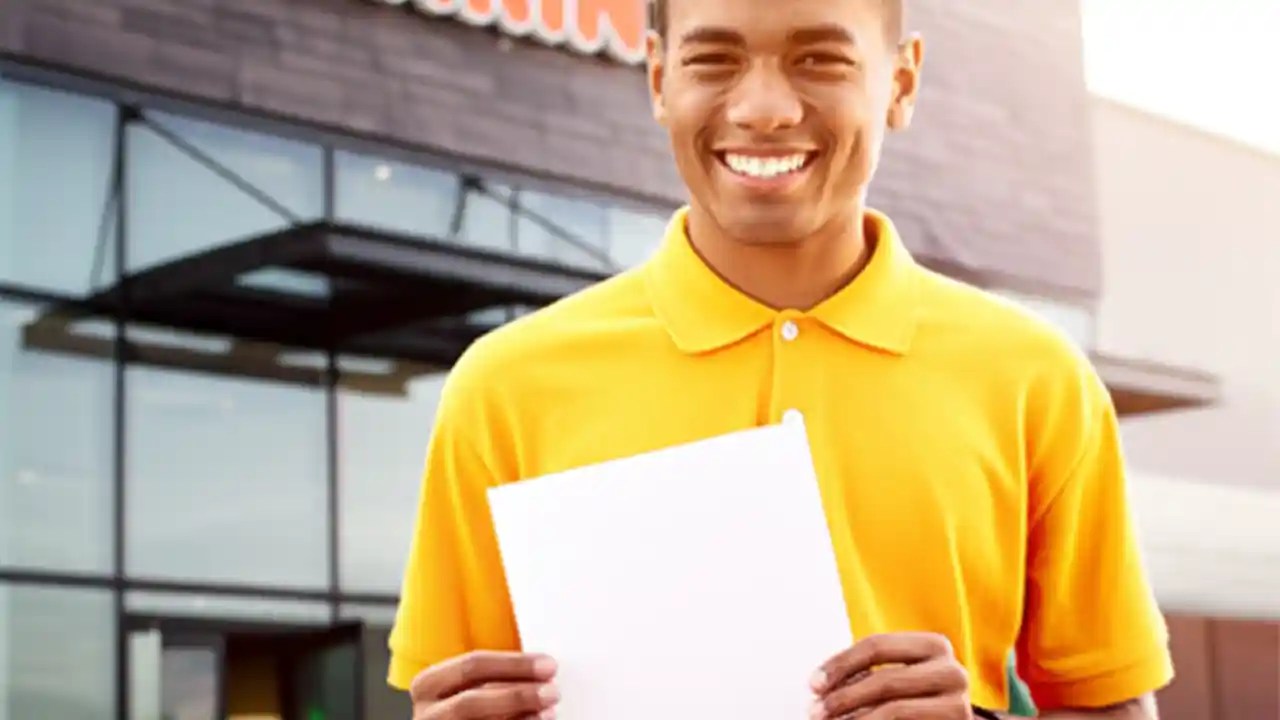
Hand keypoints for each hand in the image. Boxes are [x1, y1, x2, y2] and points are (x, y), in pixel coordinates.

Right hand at [410, 650, 560, 718]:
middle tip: (552, 691)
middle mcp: (427, 714)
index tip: (548, 664)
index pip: (472, 666)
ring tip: (549, 712)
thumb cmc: (466, 710)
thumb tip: (541, 669)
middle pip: (472, 701)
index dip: (514, 664)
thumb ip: (495, 679)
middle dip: (517, 695)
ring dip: (519, 717)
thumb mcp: (469, 688)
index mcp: (428, 685)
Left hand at [810, 632, 971, 718]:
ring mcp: (959, 704)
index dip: (840, 664)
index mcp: (934, 645)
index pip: (877, 646)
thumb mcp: (892, 677)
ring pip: (894, 710)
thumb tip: (818, 685)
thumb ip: (862, 674)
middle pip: (885, 680)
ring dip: (855, 719)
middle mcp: (953, 671)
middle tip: (815, 711)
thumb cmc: (913, 697)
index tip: (812, 684)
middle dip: (843, 697)